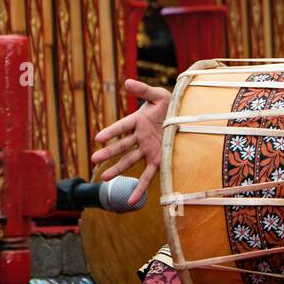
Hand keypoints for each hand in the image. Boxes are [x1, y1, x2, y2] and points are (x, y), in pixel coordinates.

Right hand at [92, 79, 171, 207]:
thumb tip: (126, 82)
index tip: (97, 138)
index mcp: (139, 120)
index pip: (122, 126)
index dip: (111, 132)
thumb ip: (143, 90)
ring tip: (103, 178)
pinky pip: (147, 175)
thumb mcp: (159, 95)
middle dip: (108, 153)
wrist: (190, 116)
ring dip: (117, 169)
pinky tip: (130, 201)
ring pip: (130, 160)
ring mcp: (148, 149)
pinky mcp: (158, 160)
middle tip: (93, 159)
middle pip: (122, 145)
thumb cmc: (173, 104)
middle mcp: (141, 136)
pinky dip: (139, 188)